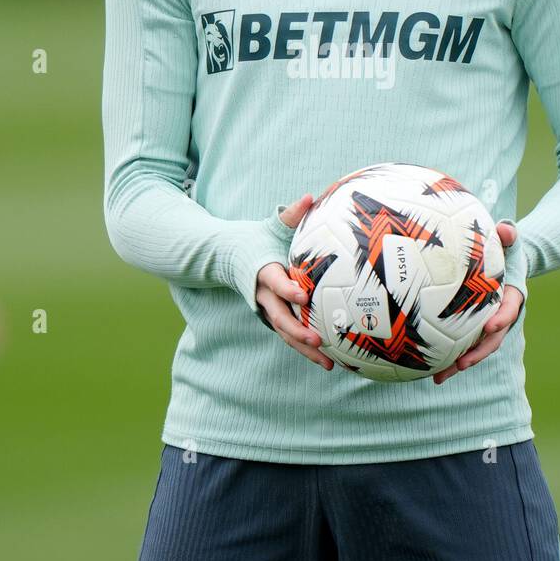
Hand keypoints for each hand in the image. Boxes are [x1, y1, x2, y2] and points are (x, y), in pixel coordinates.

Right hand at [255, 193, 333, 370]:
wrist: (230, 258)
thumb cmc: (258, 238)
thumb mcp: (271, 225)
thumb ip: (291, 214)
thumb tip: (311, 196)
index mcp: (263, 272)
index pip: (275, 282)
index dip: (287, 289)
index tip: (302, 297)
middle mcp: (263, 296)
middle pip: (279, 318)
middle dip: (298, 331)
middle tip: (317, 339)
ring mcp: (267, 311)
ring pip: (285, 334)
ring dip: (305, 349)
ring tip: (328, 363)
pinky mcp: (274, 319)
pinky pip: (290, 337)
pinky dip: (306, 350)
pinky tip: (329, 362)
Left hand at [432, 220, 523, 383]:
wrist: (502, 263)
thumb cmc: (502, 250)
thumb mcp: (508, 241)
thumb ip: (508, 235)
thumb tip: (507, 228)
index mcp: (510, 298)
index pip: (509, 310)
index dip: (502, 319)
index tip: (491, 325)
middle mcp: (499, 316)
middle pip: (491, 340)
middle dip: (478, 353)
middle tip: (462, 363)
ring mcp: (484, 325)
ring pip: (474, 348)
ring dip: (459, 364)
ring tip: (440, 376)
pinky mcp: (470, 329)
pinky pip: (459, 344)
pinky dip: (446, 357)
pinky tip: (426, 369)